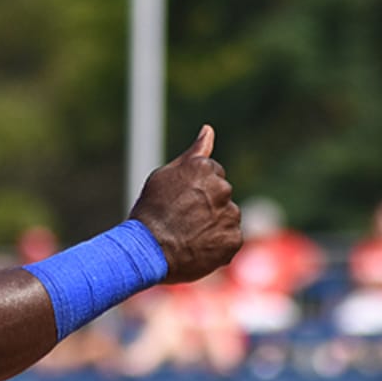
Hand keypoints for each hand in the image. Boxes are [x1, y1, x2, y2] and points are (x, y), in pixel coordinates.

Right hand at [129, 124, 241, 283]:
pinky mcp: (234, 239)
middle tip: (183, 219)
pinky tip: (196, 246)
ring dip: (214, 223)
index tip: (179, 200)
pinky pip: (230, 238)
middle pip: (222, 194)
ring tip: (188, 235)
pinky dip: (217, 243)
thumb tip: (209, 129)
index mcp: (205, 168)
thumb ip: (193, 153)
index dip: (194, 188)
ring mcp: (230, 215)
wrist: (148, 251)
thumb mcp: (165, 175)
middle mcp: (222, 188)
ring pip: (227, 216)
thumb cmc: (151, 211)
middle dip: (208, 204)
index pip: (212, 173)